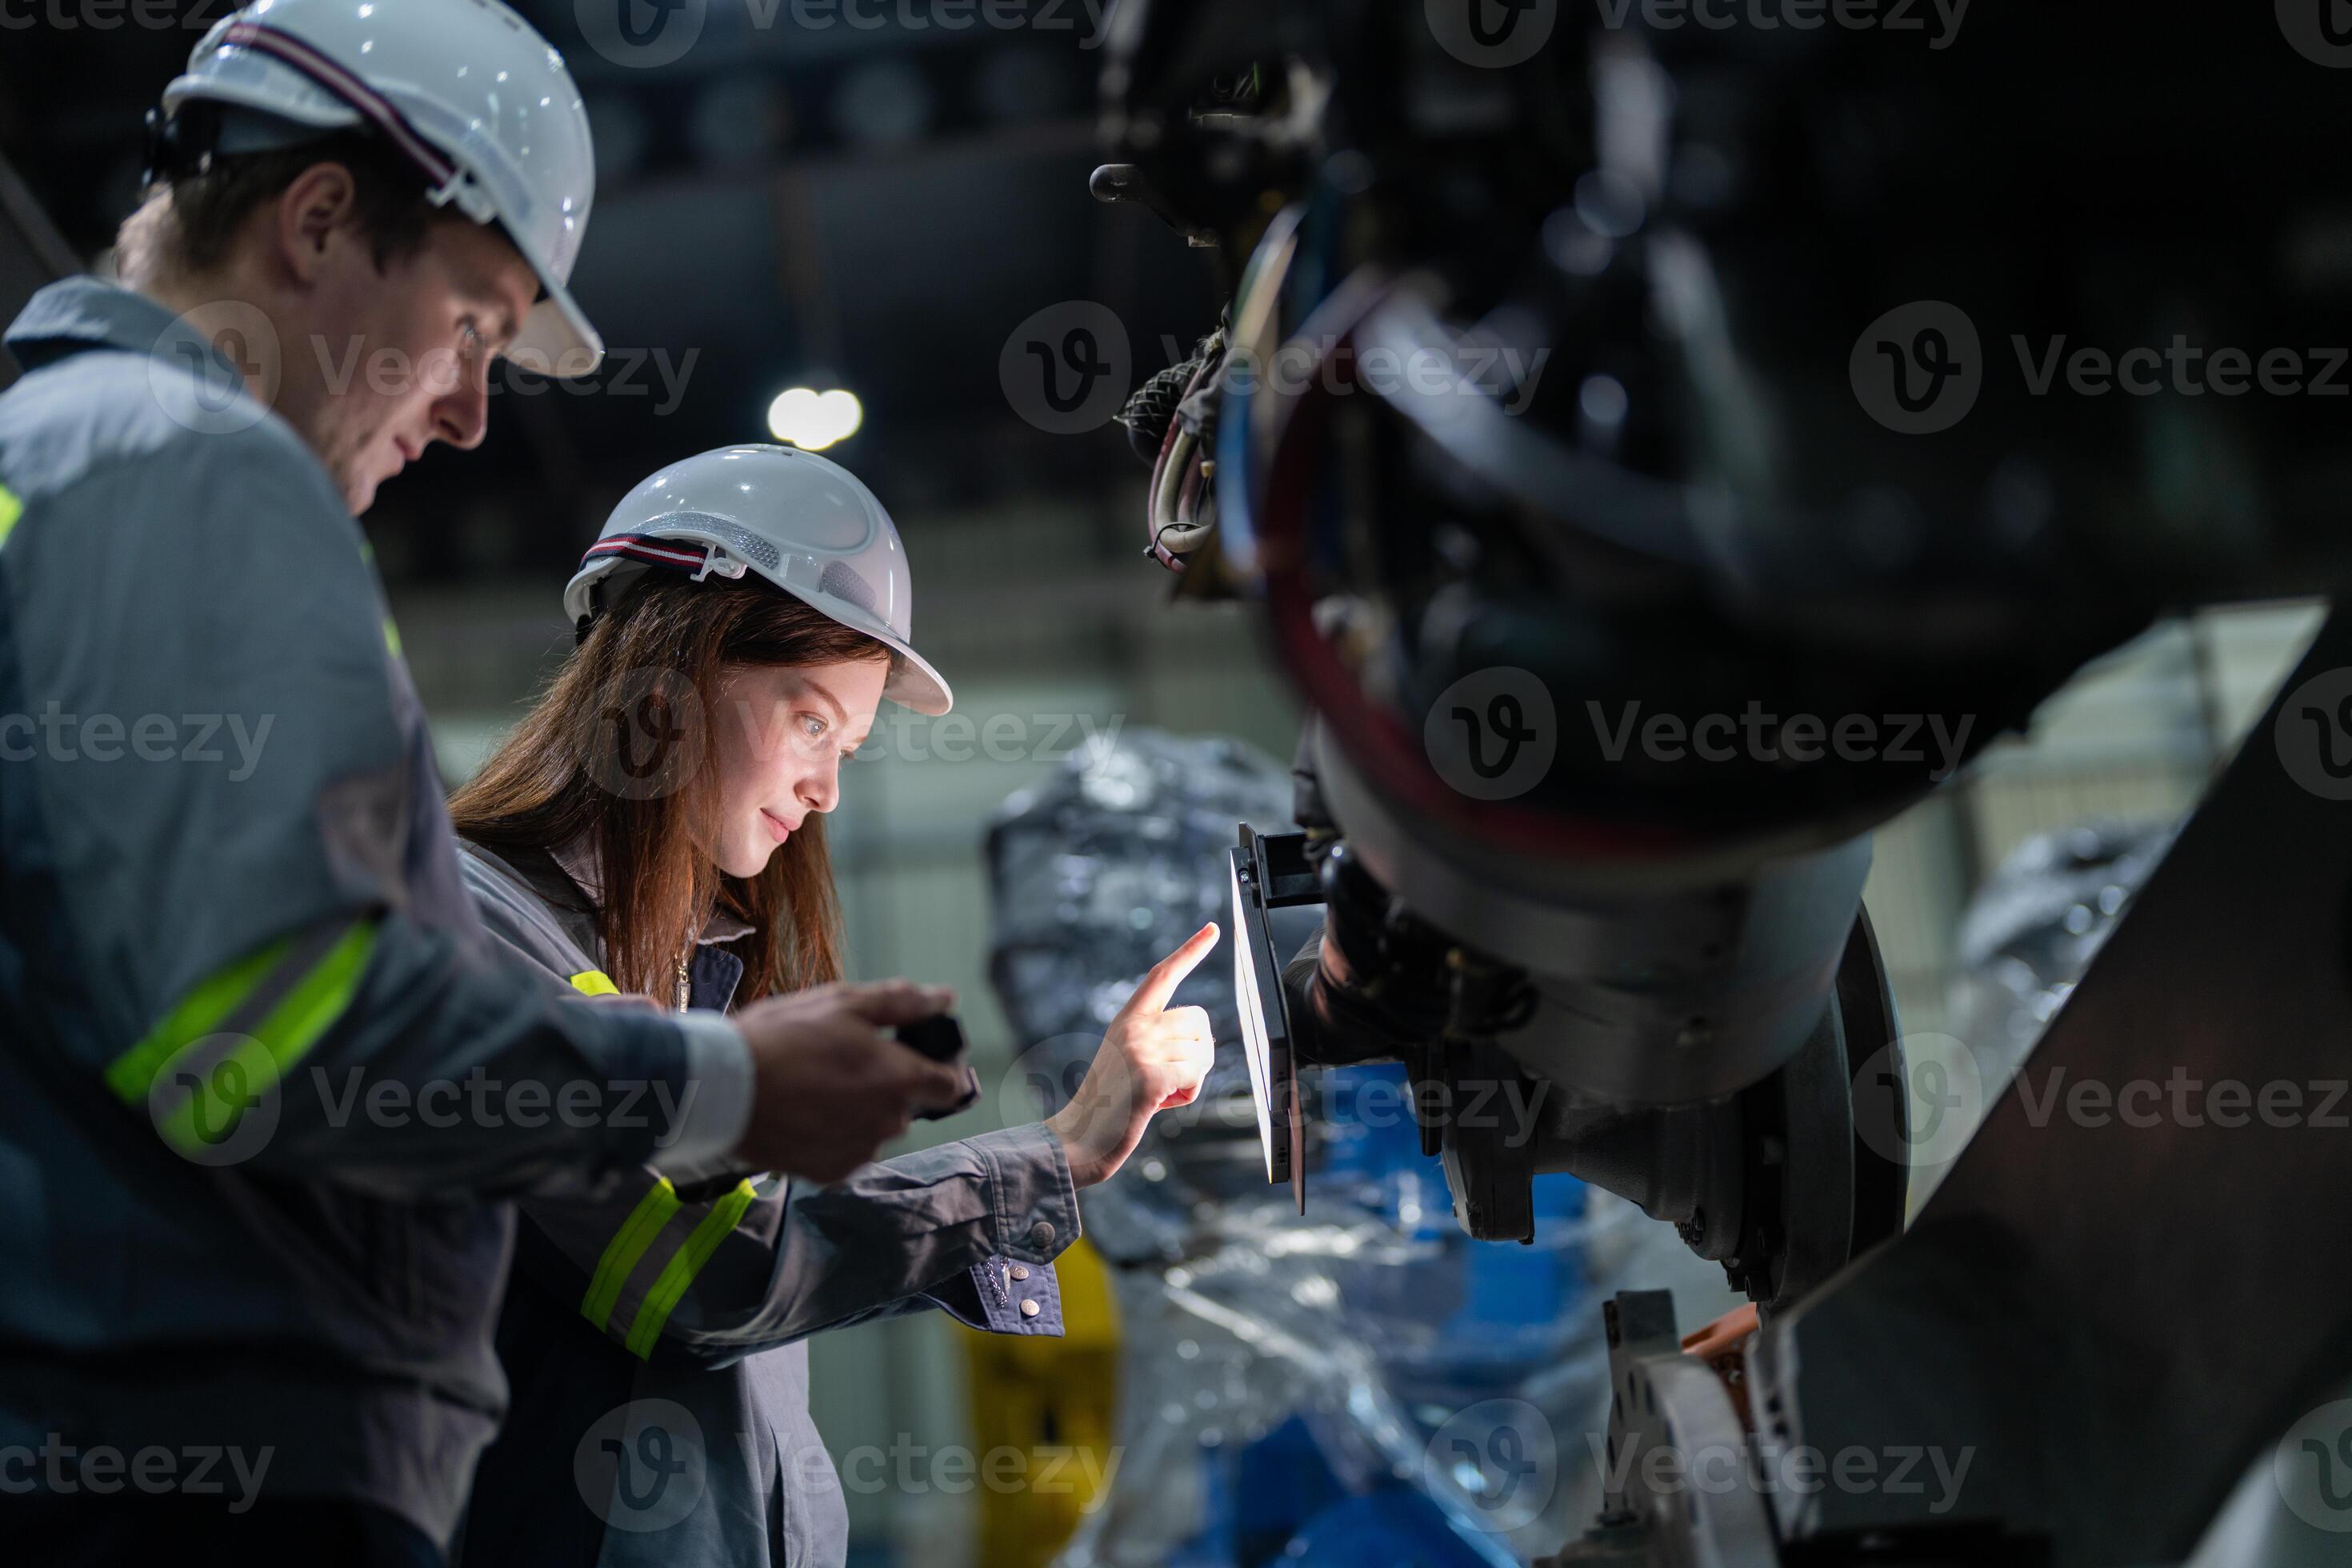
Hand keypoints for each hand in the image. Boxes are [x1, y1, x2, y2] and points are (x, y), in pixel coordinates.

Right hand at [729, 980, 968, 1182]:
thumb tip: (945, 998)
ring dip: (858, 1110)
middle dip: (885, 1084)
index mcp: (900, 1080)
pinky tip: (803, 1113)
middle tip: (841, 1060)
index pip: (950, 1084)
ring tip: (814, 1086)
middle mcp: (889, 1123)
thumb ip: (903, 1002)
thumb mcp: (843, 1002)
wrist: (721, 1090)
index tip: (916, 1054)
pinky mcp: (830, 1174)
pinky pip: (846, 1151)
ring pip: (874, 1128)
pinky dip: (832, 1134)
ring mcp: (860, 1153)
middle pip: (905, 1104)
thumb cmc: (784, 1038)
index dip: (940, 1067)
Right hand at [1046, 923, 1219, 1188]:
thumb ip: (1157, 1040)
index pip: (1163, 974)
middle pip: (1199, 1022)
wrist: (1079, 1139)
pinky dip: (1187, 1095)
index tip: (1213, 928)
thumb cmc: (1109, 1105)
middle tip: (1165, 1077)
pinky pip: (1196, 1076)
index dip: (1190, 950)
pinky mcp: (1151, 1077)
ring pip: (1202, 1053)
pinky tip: (1157, 1104)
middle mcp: (1133, 1027)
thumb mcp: (1129, 1060)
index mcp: (1126, 1019)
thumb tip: (1202, 1042)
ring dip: (1190, 1079)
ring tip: (1155, 1093)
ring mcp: (1141, 1050)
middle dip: (1196, 1054)